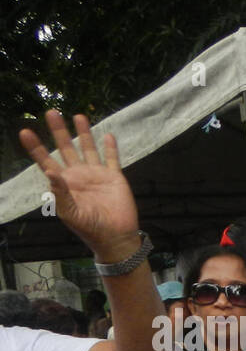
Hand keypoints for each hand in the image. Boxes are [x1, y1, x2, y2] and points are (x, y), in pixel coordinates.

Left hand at [19, 111, 140, 259]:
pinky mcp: (114, 177)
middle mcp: (78, 175)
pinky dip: (110, 148)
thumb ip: (60, 193)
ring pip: (88, 148)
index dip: (36, 147)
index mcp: (64, 183)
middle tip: (51, 112)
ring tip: (78, 115)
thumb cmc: (90, 228)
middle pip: (66, 148)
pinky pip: (112, 159)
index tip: (25, 131)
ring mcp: (97, 174)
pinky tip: (107, 135)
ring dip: (83, 133)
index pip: (46, 160)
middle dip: (58, 131)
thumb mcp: (70, 213)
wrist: (116, 237)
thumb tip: (49, 171)